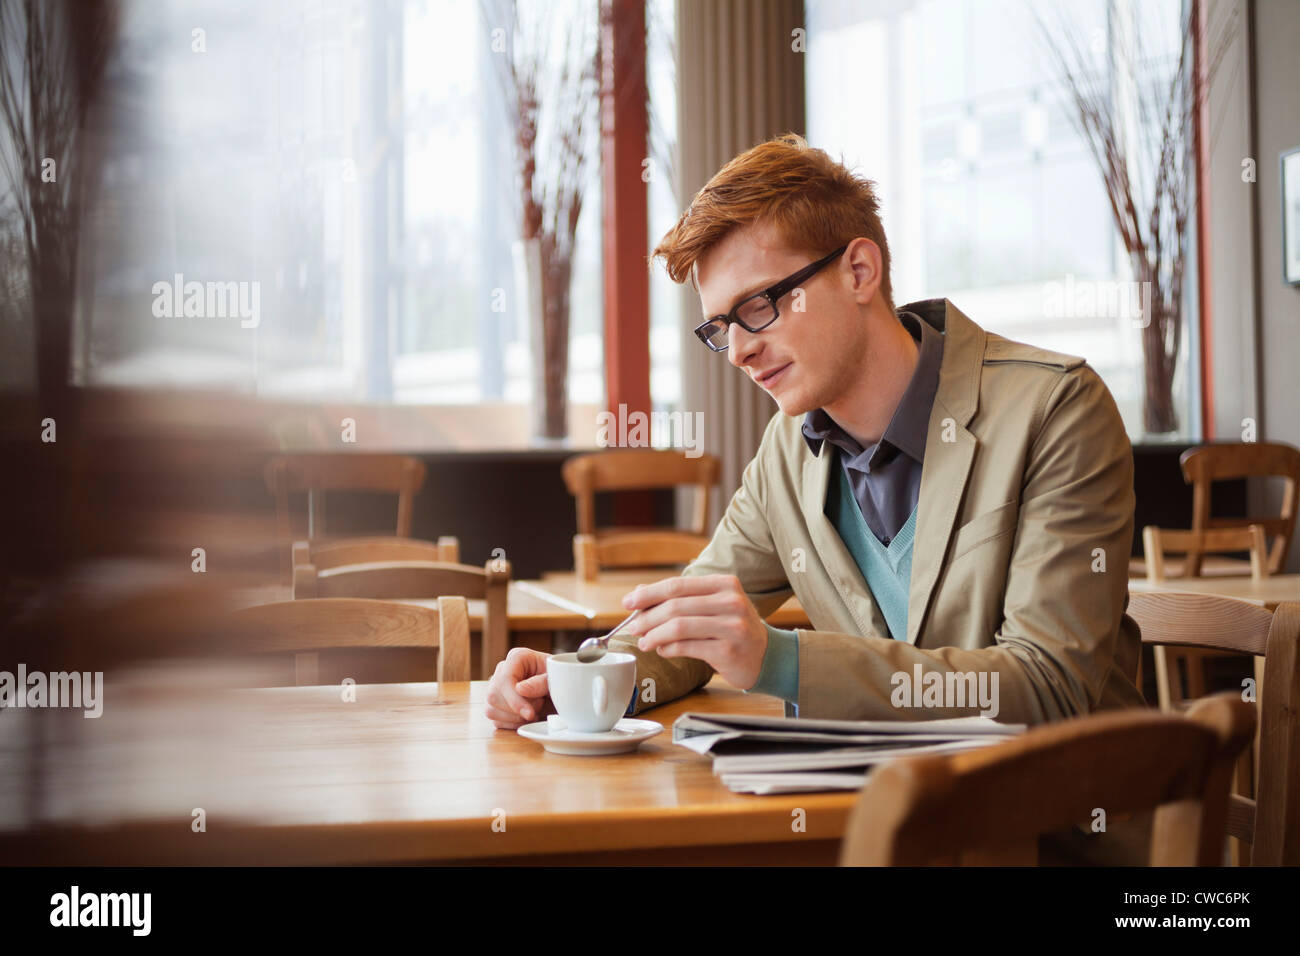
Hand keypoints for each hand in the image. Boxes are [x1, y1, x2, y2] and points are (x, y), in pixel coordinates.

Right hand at [484, 647, 555, 729]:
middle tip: (540, 707)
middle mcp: (502, 671)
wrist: (564, 691)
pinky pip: (495, 720)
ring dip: (515, 718)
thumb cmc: (561, 681)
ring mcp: (496, 688)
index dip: (515, 699)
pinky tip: (526, 718)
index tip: (530, 714)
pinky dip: (512, 724)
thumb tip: (520, 689)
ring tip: (535, 710)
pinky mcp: (496, 705)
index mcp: (517, 658)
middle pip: (494, 695)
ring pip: (491, 709)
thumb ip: (542, 682)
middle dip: (517, 709)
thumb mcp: (558, 679)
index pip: (505, 679)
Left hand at [621, 574, 767, 690]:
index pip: (677, 585)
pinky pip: (688, 647)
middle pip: (675, 606)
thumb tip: (640, 594)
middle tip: (632, 628)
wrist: (766, 655)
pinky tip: (662, 651)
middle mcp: (731, 602)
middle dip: (647, 618)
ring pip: (679, 627)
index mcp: (725, 584)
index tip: (627, 603)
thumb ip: (680, 598)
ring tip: (644, 642)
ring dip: (654, 636)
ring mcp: (732, 626)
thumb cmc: (732, 627)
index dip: (649, 594)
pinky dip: (669, 649)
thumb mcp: (712, 605)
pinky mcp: (728, 651)